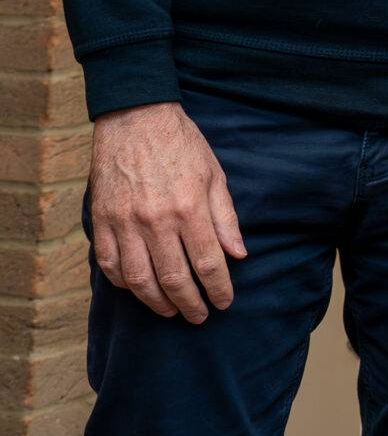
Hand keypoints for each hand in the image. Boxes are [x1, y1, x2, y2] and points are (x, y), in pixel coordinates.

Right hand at [88, 102, 244, 323]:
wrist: (136, 118)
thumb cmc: (182, 145)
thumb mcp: (214, 175)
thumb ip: (225, 218)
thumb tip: (239, 254)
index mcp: (189, 208)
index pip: (207, 262)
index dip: (218, 288)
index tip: (225, 302)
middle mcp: (155, 220)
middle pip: (173, 278)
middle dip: (189, 304)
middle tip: (199, 317)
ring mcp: (123, 222)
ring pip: (138, 279)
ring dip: (155, 302)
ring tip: (171, 311)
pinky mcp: (101, 220)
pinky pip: (109, 263)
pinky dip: (123, 283)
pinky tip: (138, 288)